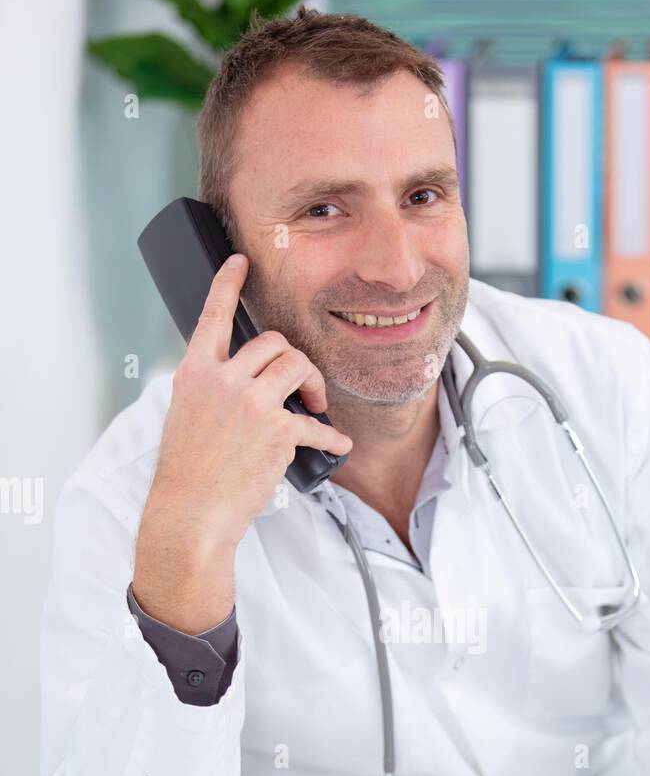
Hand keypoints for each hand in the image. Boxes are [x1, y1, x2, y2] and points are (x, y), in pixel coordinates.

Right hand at [133, 253, 352, 631]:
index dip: (229, 284)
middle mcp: (222, 380)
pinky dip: (331, 436)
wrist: (191, 512)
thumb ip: (211, 391)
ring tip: (315, 408)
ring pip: (297, 366)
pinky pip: (315, 423)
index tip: (242, 262)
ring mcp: (251, 403)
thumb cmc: (188, 473)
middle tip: (302, 389)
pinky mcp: (277, 430)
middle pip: (273, 343)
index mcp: (194, 373)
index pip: (213, 316)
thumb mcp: (186, 417)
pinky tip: (337, 443)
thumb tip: (242, 382)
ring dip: (313, 385)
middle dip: (294, 361)